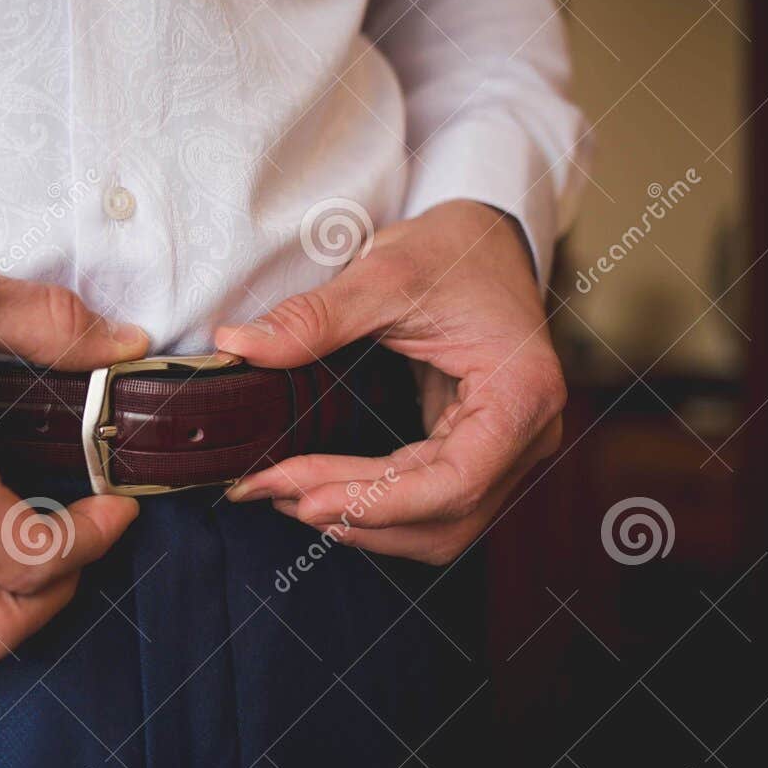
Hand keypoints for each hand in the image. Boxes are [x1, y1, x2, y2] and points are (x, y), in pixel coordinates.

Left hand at [215, 200, 564, 564]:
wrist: (487, 241)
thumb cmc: (454, 252)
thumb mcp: (385, 275)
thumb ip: (315, 318)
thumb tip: (240, 345)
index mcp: (522, 394)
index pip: (456, 483)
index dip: (378, 503)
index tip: (305, 496)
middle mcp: (527, 435)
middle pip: (443, 515)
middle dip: (355, 513)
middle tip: (272, 489)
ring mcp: (508, 451)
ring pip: (438, 525)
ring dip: (363, 522)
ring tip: (287, 495)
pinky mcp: (478, 452)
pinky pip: (430, 503)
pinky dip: (376, 506)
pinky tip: (321, 491)